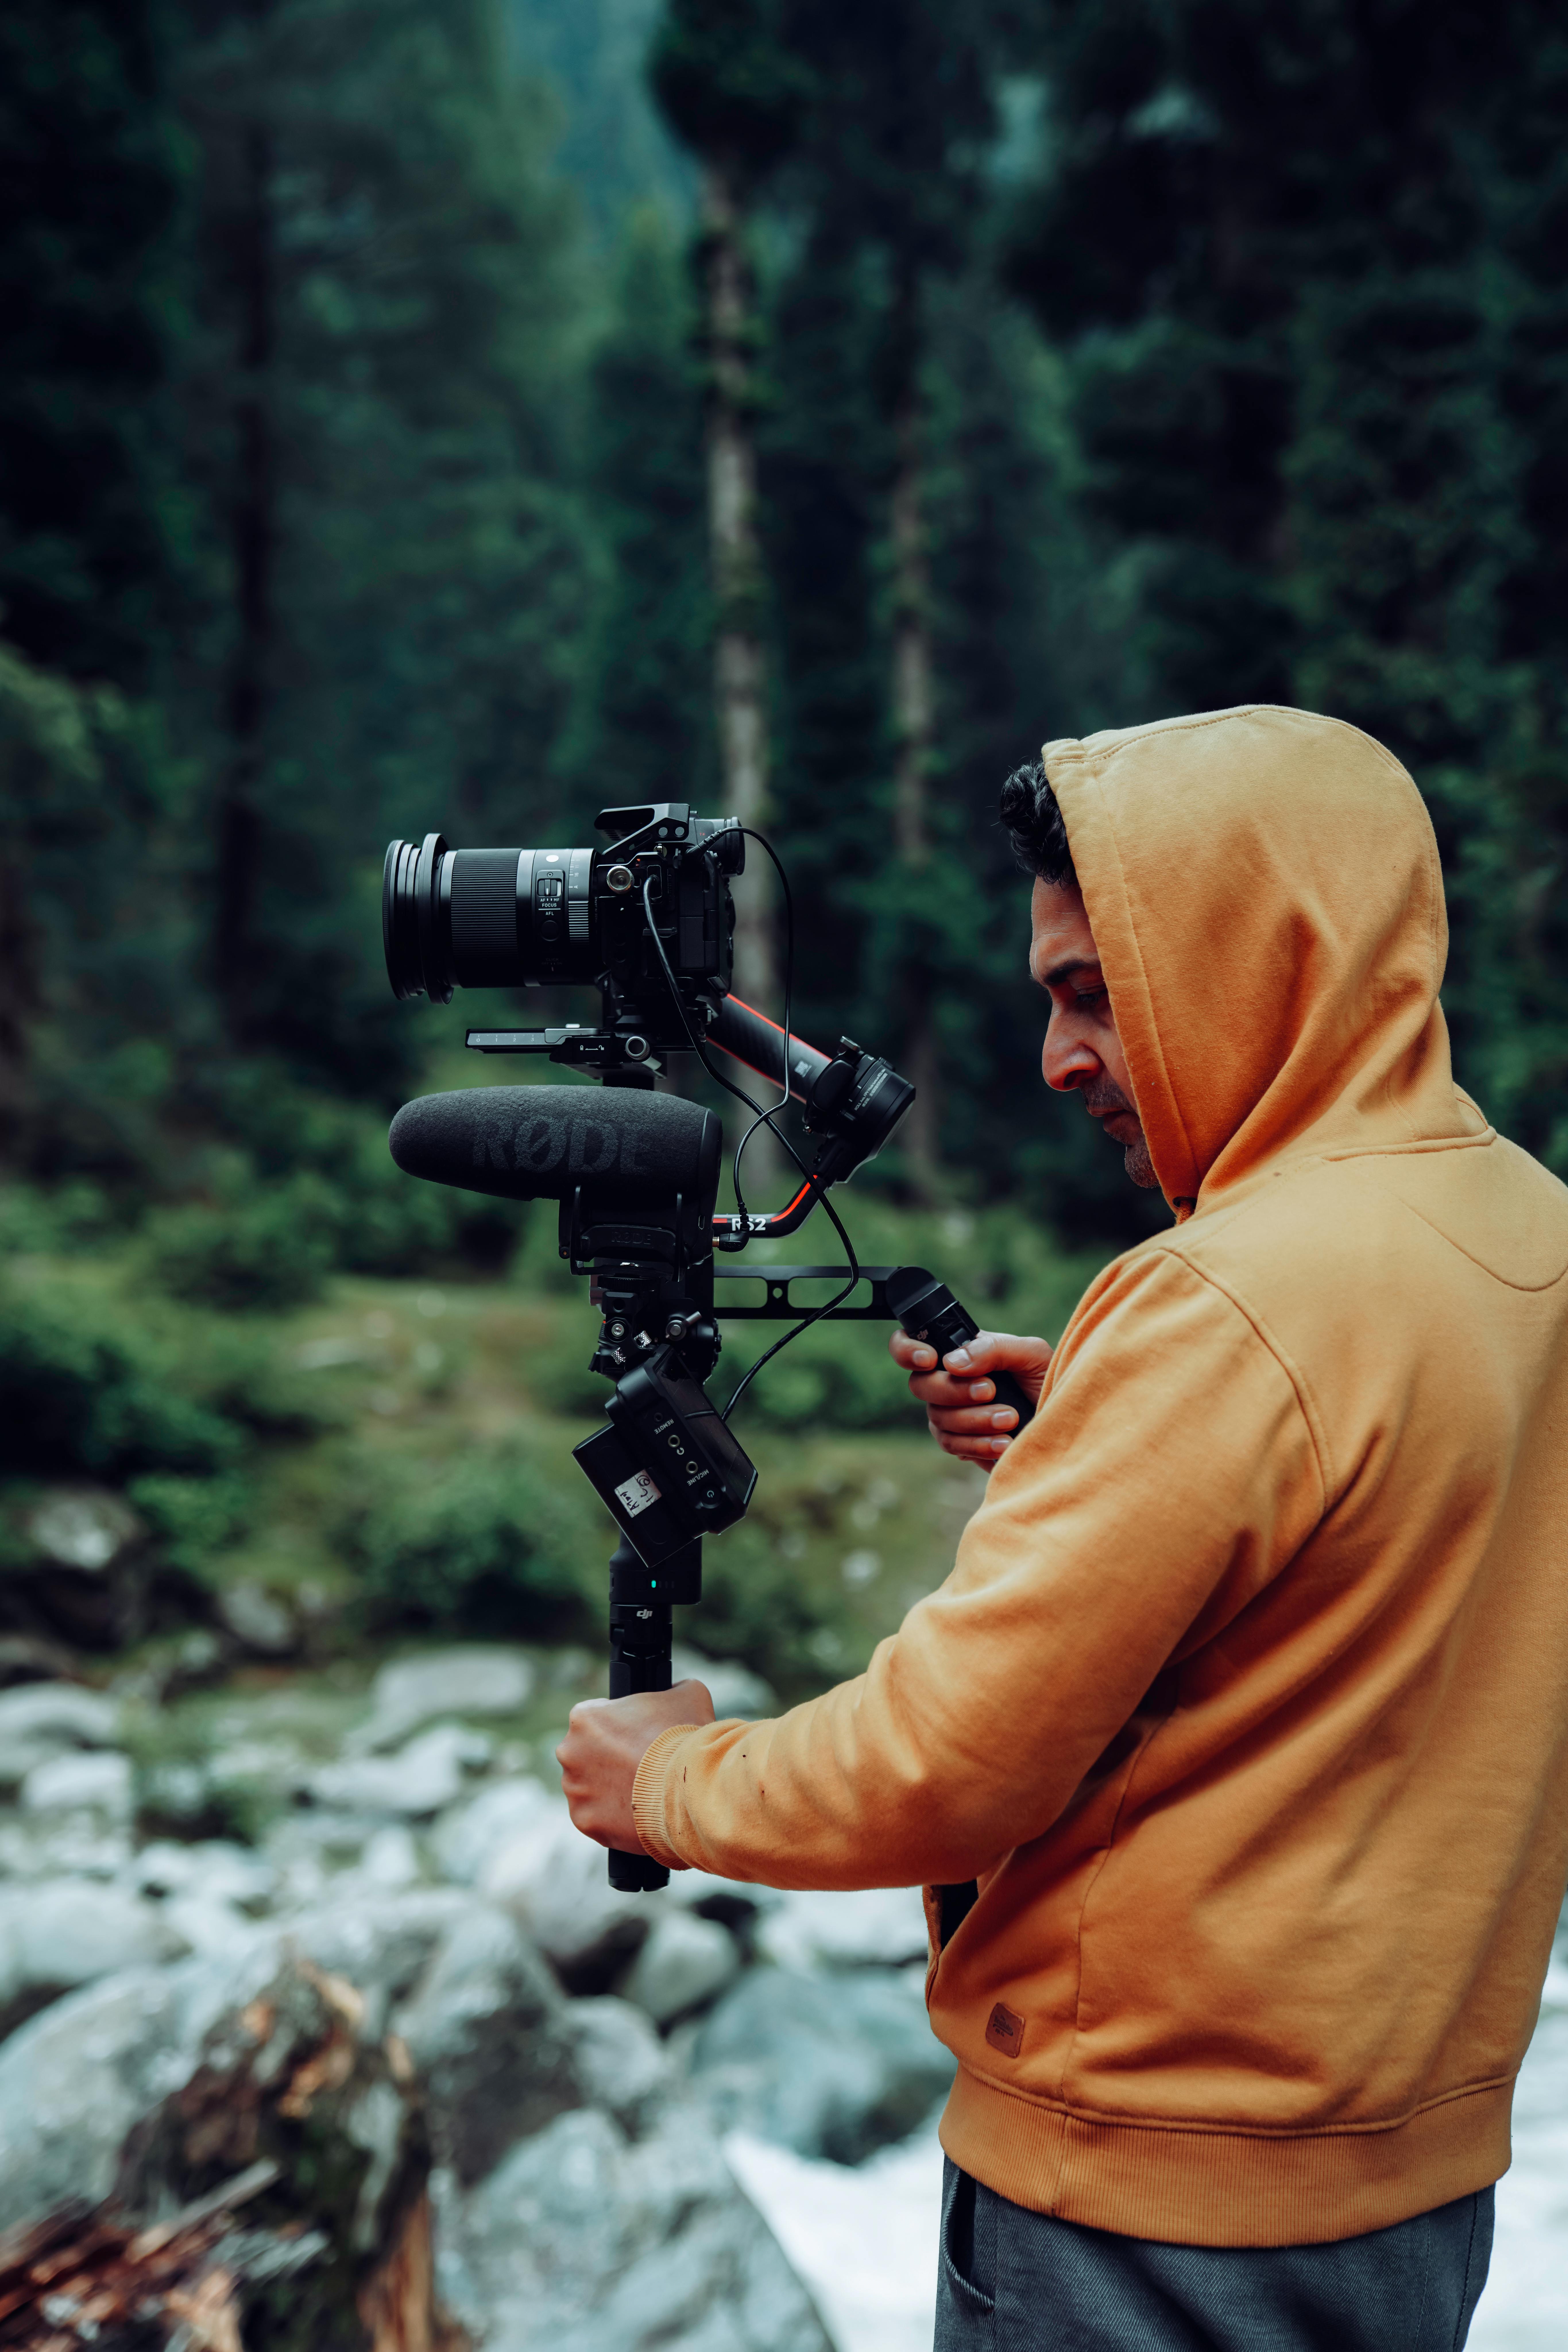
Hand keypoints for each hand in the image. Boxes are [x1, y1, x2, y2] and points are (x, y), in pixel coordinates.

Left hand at [556, 1680, 716, 1853]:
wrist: (691, 1790)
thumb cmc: (685, 1739)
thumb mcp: (688, 1695)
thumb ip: (674, 1689)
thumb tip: (677, 1690)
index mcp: (586, 1717)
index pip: (596, 1719)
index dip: (620, 1728)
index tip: (638, 1738)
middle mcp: (570, 1752)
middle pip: (588, 1755)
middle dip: (610, 1761)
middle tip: (641, 1767)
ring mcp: (575, 1789)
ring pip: (589, 1788)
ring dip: (610, 1790)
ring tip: (643, 1793)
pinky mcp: (585, 1820)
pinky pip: (596, 1818)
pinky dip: (613, 1818)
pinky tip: (638, 1812)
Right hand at [888, 1326, 1052, 1467]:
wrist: (1069, 1424)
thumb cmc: (1051, 1382)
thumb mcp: (1032, 1354)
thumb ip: (993, 1348)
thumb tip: (952, 1362)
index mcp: (961, 1353)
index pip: (911, 1343)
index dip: (908, 1349)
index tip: (932, 1360)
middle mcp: (949, 1382)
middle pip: (920, 1385)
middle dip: (953, 1391)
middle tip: (990, 1391)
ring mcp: (952, 1415)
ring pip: (937, 1418)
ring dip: (975, 1420)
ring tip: (1010, 1419)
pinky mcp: (962, 1444)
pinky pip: (952, 1445)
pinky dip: (979, 1444)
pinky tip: (1005, 1444)